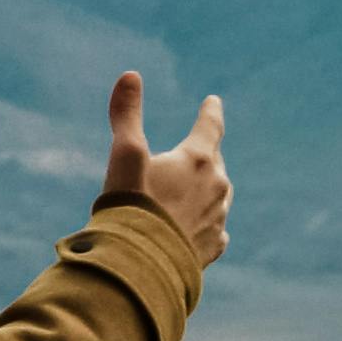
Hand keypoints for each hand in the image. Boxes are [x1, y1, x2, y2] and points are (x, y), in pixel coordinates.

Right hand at [99, 71, 229, 258]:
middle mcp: (216, 187)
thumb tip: (130, 75)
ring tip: (186, 191)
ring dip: (204, 189)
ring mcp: (217, 219)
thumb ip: (127, 114)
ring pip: (217, 195)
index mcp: (198, 160)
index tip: (213, 102)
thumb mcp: (123, 154)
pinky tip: (191, 225)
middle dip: (204, 155)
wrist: (140, 265)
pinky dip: (204, 220)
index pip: (210, 126)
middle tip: (192, 152)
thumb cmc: (131, 205)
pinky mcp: (212, 247)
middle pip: (214, 162)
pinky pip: (214, 227)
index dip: (210, 112)